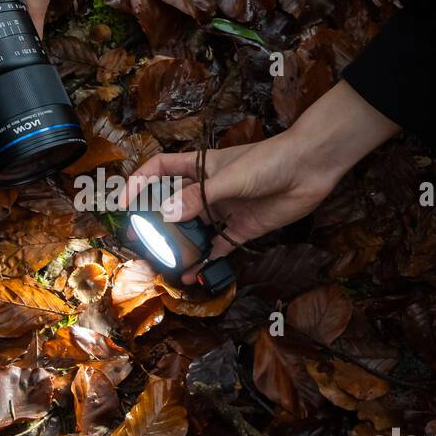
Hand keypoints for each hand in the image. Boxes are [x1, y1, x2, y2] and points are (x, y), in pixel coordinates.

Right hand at [124, 82, 399, 282]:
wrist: (311, 168)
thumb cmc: (269, 160)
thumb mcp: (230, 177)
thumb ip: (199, 197)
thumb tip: (167, 214)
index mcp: (200, 167)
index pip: (160, 169)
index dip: (140, 183)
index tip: (124, 204)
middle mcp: (208, 189)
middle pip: (173, 205)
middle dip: (155, 223)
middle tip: (139, 242)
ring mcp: (224, 210)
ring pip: (194, 230)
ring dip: (180, 246)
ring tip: (163, 263)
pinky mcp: (242, 228)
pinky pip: (218, 247)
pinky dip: (206, 261)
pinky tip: (194, 274)